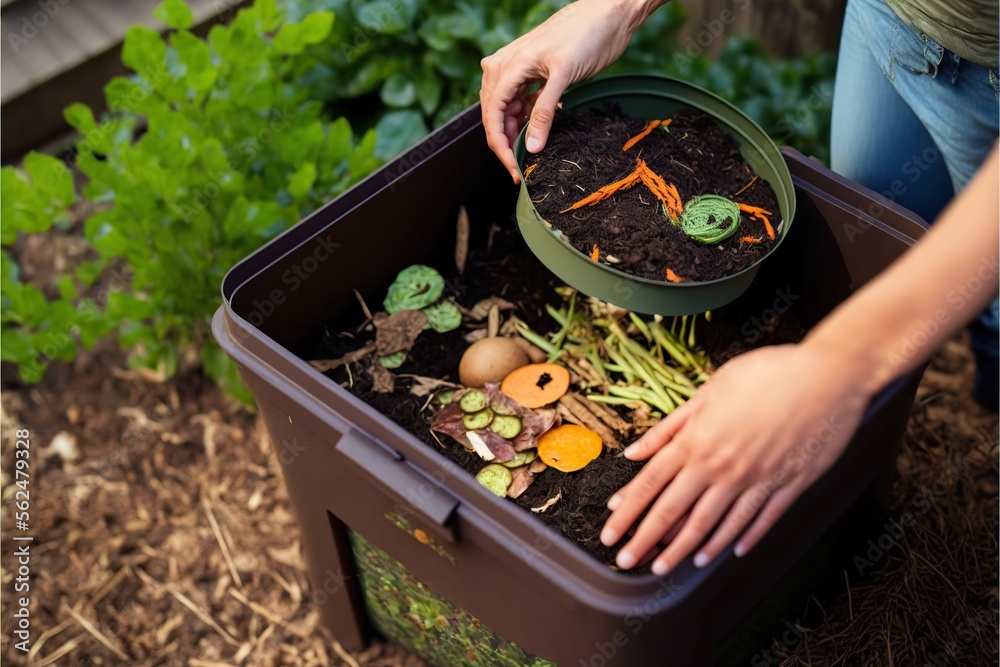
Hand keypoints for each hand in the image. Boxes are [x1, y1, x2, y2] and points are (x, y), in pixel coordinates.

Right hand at [480, 0, 651, 182]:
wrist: (607, 13)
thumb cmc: (588, 35)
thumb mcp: (566, 77)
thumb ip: (545, 113)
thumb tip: (532, 146)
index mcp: (508, 65)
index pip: (492, 115)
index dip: (501, 146)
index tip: (513, 169)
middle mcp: (504, 65)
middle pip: (494, 114)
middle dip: (506, 142)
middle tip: (521, 166)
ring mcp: (515, 66)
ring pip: (505, 108)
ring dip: (515, 130)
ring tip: (530, 149)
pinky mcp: (528, 70)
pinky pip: (518, 99)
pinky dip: (525, 117)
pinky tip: (536, 128)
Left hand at [600, 343, 873, 574]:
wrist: (828, 376)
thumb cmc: (769, 373)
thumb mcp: (710, 390)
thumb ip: (670, 425)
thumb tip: (636, 450)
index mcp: (698, 440)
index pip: (650, 483)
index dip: (627, 511)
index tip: (610, 530)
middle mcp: (721, 466)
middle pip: (674, 511)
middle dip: (646, 540)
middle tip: (627, 560)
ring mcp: (755, 480)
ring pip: (713, 524)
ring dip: (686, 549)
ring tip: (668, 565)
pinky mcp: (787, 486)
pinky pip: (759, 520)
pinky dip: (741, 539)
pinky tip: (728, 552)